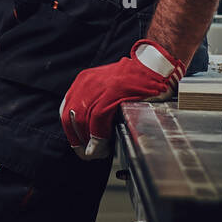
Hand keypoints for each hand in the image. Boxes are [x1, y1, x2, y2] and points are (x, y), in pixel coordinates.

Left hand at [59, 39, 185, 159]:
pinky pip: (98, 118)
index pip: (66, 110)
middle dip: (77, 140)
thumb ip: (96, 105)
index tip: (79, 145)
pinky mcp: (114, 91)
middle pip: (70, 117)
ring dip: (88, 142)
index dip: (71, 132)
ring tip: (98, 153)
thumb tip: (90, 135)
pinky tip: (104, 145)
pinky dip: (99, 136)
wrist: (155, 66)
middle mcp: (88, 82)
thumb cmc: (136, 81)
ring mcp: (100, 85)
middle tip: (87, 154)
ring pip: (82, 119)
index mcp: (84, 81)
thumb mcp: (108, 89)